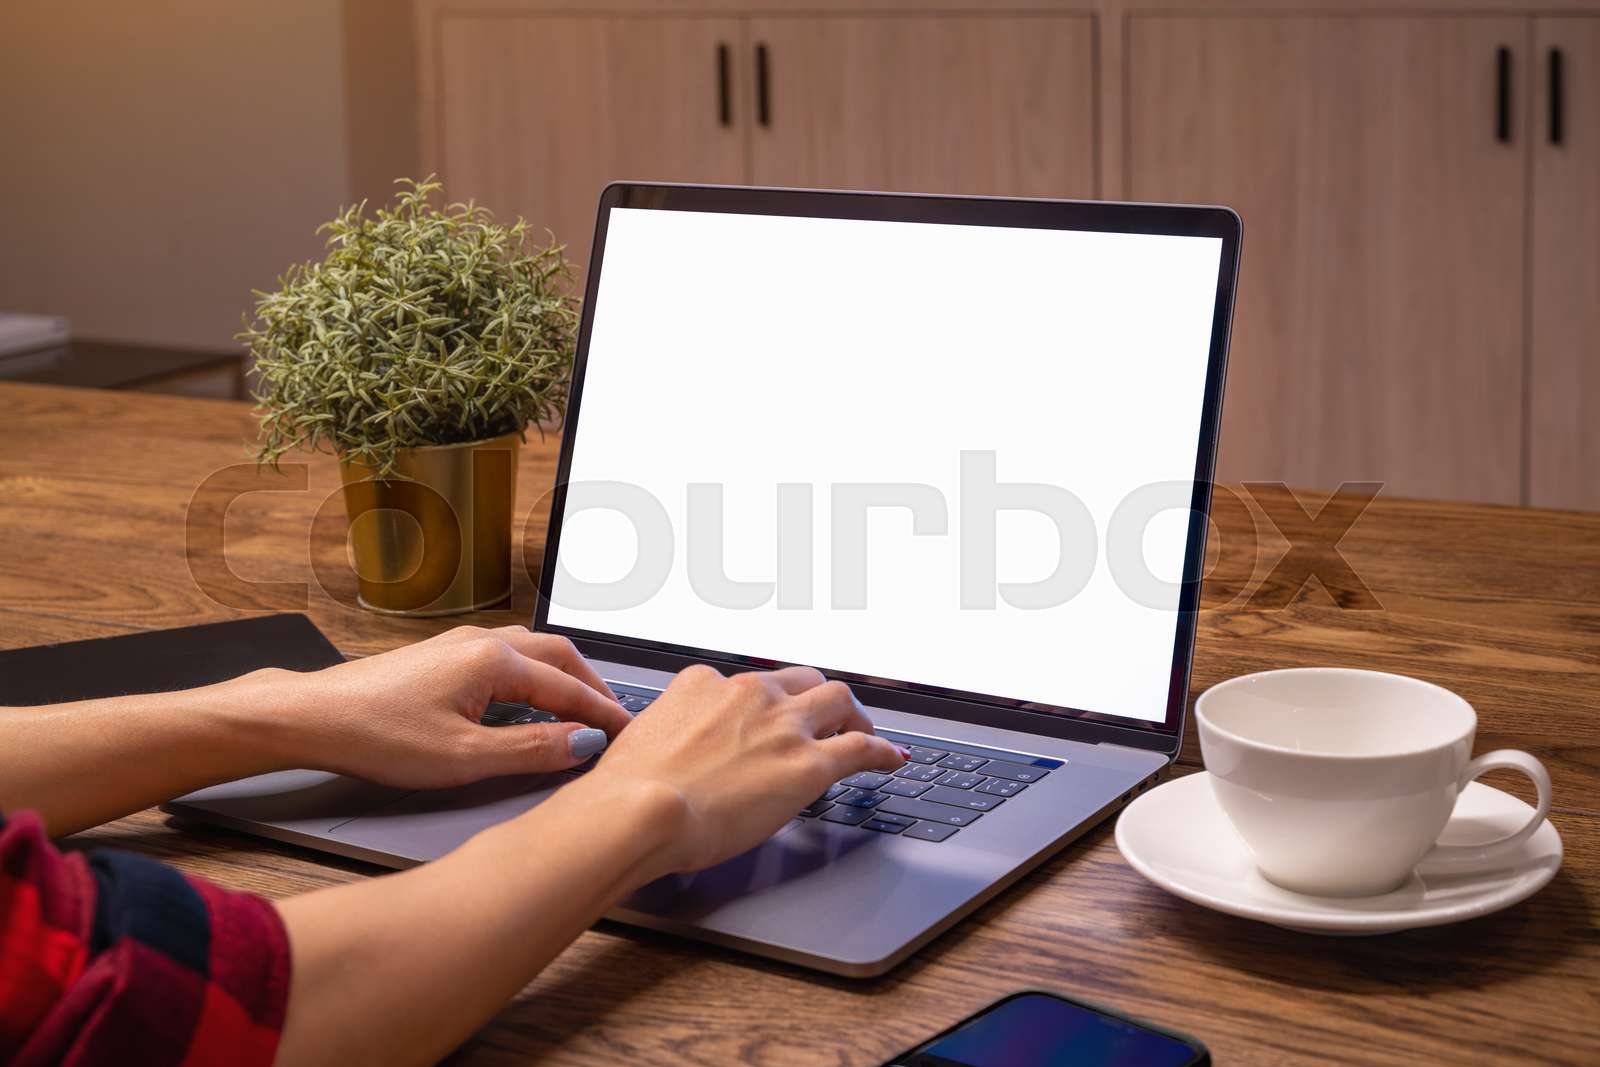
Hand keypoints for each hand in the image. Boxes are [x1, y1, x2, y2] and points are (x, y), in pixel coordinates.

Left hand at [251, 625, 630, 788]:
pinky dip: (534, 676)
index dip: (604, 713)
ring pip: (532, 651)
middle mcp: (481, 641)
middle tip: (613, 718)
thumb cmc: (377, 736)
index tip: (628, 734)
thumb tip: (582, 744)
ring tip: (579, 709)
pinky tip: (527, 701)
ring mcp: (459, 644)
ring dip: (563, 677)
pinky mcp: (441, 656)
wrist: (312, 716)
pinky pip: (506, 656)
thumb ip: (531, 751)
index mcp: (494, 661)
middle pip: (559, 655)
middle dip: (592, 685)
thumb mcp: (463, 757)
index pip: (569, 686)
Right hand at [579, 665, 906, 875]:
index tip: (764, 719)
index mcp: (703, 685)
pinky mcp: (808, 764)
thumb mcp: (639, 745)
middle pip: (800, 680)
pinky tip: (890, 759)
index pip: (743, 686)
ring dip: (853, 714)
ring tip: (862, 731)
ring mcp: (782, 726)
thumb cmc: (627, 791)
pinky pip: (860, 748)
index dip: (761, 705)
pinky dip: (881, 750)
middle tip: (824, 719)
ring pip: (837, 699)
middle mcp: (748, 695)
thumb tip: (663, 760)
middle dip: (815, 698)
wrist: (638, 811)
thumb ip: (664, 742)